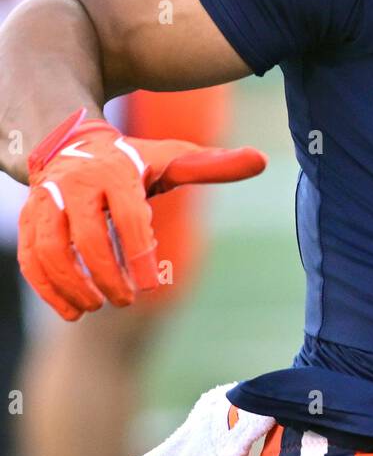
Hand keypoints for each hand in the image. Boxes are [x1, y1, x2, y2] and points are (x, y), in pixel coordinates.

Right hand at [18, 107, 265, 319]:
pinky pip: (30, 257)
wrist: (71, 143)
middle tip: (126, 299)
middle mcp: (77, 184)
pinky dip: (47, 287)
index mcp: (116, 170)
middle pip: (87, 237)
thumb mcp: (171, 160)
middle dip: (107, 275)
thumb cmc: (132, 161)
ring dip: (72, 284)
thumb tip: (261, 161)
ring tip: (96, 306)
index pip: (129, 216)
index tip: (151, 285)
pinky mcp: (28, 218)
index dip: (139, 253)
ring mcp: (47, 201)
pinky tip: (71, 311)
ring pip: (50, 249)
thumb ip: (212, 166)